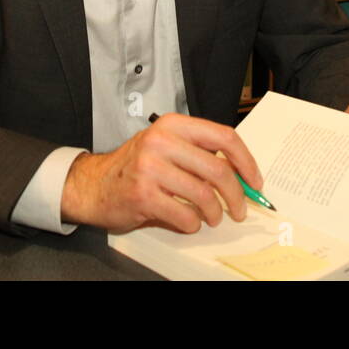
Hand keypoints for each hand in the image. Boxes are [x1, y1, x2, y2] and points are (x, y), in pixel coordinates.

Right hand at [60, 113, 262, 233]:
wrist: (94, 185)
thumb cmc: (135, 167)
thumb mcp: (165, 147)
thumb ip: (197, 152)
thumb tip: (239, 175)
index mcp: (172, 125)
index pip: (223, 136)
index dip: (245, 160)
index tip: (254, 180)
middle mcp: (161, 141)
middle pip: (218, 168)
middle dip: (236, 194)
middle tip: (239, 209)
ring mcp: (150, 167)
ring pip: (204, 194)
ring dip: (214, 213)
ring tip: (212, 217)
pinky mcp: (143, 194)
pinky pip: (184, 215)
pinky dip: (192, 223)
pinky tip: (188, 221)